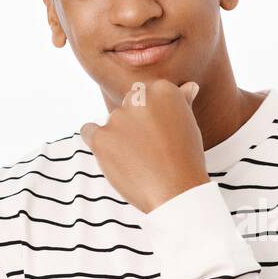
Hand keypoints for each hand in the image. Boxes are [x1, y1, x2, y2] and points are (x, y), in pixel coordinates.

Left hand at [79, 79, 210, 213]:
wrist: (176, 192)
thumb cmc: (186, 160)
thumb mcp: (189, 126)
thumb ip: (182, 103)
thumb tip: (188, 86)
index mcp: (163, 90)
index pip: (147, 94)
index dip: (152, 117)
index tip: (161, 135)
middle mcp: (139, 98)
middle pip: (129, 105)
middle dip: (136, 124)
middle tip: (150, 149)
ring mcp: (118, 117)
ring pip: (112, 122)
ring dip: (120, 138)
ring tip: (140, 161)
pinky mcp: (101, 138)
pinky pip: (88, 131)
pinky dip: (96, 141)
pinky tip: (112, 155)